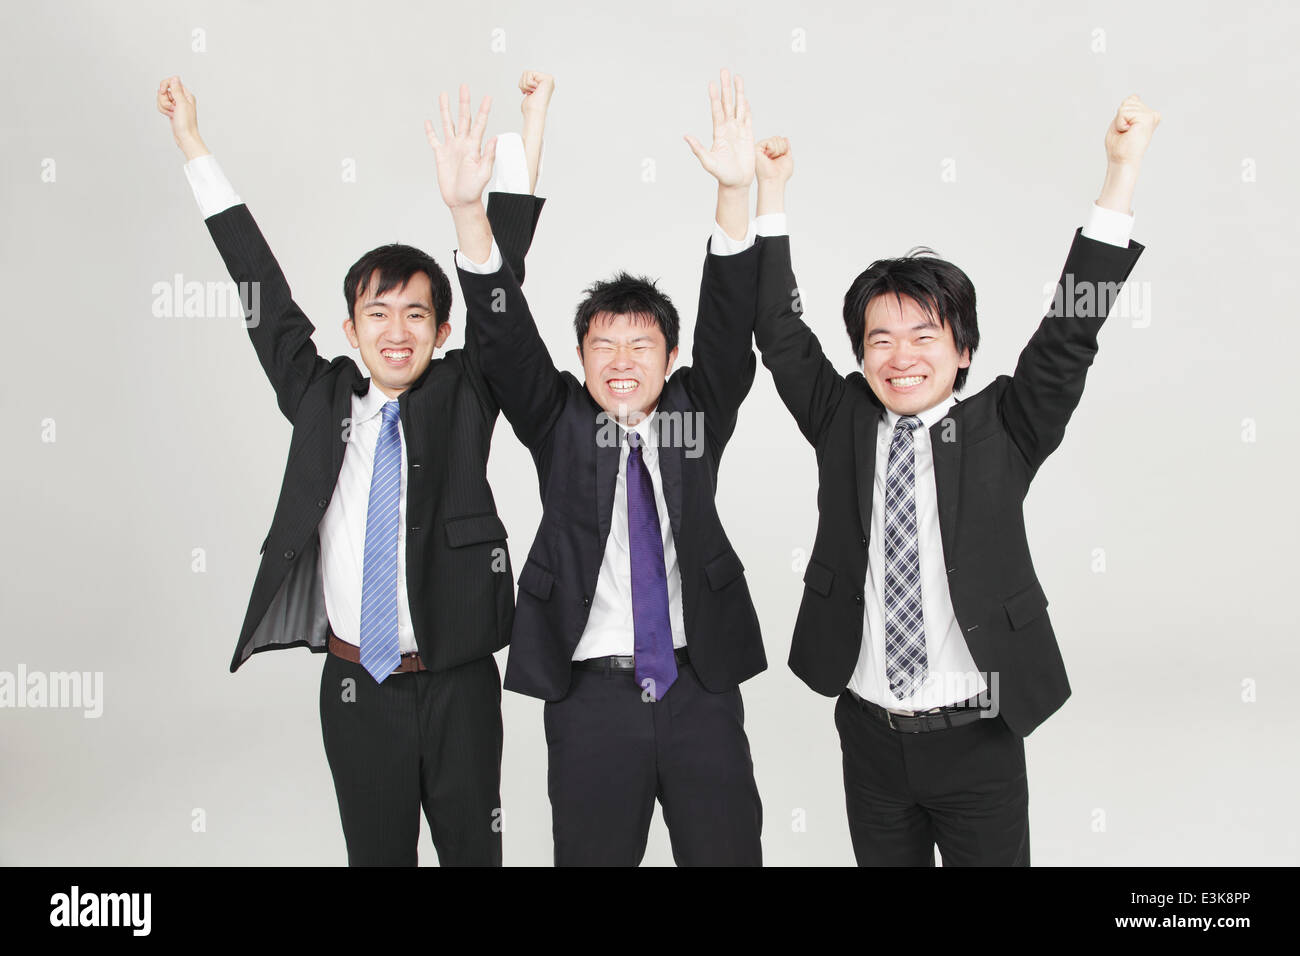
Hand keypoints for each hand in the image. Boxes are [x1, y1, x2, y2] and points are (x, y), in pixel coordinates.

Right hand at [156, 75, 207, 158]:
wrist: (185, 137)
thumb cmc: (186, 123)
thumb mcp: (182, 104)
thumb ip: (177, 90)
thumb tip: (175, 78)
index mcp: (186, 94)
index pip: (171, 81)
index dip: (164, 85)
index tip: (162, 91)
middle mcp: (181, 98)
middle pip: (164, 90)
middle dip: (164, 99)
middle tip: (173, 108)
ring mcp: (176, 105)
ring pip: (161, 98)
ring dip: (164, 106)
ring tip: (172, 113)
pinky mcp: (171, 110)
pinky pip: (161, 105)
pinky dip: (163, 110)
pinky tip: (170, 116)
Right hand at [426, 84, 496, 208]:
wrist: (461, 201)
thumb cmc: (474, 189)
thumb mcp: (483, 173)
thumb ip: (488, 156)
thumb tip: (494, 139)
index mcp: (474, 146)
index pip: (479, 124)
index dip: (483, 110)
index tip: (487, 97)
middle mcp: (463, 144)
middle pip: (463, 118)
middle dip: (463, 102)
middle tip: (464, 87)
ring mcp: (451, 148)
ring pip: (447, 124)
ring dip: (446, 110)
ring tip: (443, 95)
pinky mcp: (441, 155)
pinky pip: (434, 140)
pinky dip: (431, 131)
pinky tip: (428, 122)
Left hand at [519, 70, 555, 122]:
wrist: (534, 113)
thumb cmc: (530, 108)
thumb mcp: (528, 92)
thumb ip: (529, 83)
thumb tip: (527, 77)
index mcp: (543, 84)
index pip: (526, 75)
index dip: (524, 85)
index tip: (530, 94)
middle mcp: (547, 81)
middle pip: (526, 73)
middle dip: (524, 85)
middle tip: (531, 93)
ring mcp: (548, 79)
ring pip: (526, 73)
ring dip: (526, 85)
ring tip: (533, 93)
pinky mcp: (547, 78)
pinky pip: (529, 74)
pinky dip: (528, 84)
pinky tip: (535, 91)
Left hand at [684, 68, 753, 187]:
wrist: (736, 183)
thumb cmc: (722, 175)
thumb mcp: (708, 162)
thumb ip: (698, 149)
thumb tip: (686, 136)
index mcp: (718, 132)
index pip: (716, 110)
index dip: (714, 97)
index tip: (711, 84)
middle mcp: (728, 128)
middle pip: (727, 103)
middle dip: (726, 87)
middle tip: (724, 70)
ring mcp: (738, 131)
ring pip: (738, 107)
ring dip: (738, 92)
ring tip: (737, 77)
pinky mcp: (748, 136)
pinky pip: (748, 118)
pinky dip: (747, 108)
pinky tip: (745, 98)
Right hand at [756, 136, 792, 183]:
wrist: (774, 181)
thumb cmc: (781, 174)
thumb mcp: (788, 158)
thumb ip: (787, 147)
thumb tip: (785, 138)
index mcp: (770, 151)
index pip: (780, 140)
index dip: (784, 148)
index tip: (780, 158)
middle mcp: (764, 149)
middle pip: (777, 138)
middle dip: (781, 149)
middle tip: (776, 159)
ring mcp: (760, 148)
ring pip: (774, 139)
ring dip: (777, 151)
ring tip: (771, 160)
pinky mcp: (756, 148)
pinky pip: (770, 142)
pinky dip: (773, 150)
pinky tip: (768, 157)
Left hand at [1105, 94, 1159, 167]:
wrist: (1122, 161)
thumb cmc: (1120, 147)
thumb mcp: (1121, 122)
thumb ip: (1128, 109)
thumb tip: (1135, 96)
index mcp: (1147, 116)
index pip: (1130, 100)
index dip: (1121, 115)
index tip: (1126, 130)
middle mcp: (1152, 115)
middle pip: (1127, 102)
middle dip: (1120, 118)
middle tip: (1125, 133)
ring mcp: (1151, 116)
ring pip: (1125, 107)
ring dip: (1120, 122)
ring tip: (1127, 134)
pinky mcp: (1147, 118)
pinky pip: (1124, 112)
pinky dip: (1120, 123)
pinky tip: (1128, 132)